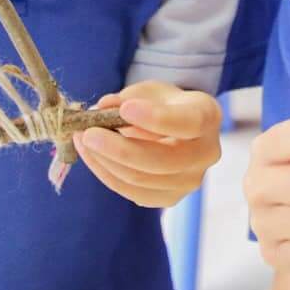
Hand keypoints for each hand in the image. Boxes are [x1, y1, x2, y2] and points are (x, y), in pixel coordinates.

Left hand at [77, 81, 222, 208]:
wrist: (176, 127)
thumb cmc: (164, 103)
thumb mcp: (149, 91)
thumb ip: (127, 97)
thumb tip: (101, 107)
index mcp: (208, 117)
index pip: (187, 123)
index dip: (156, 119)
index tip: (125, 109)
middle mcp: (206, 154)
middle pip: (162, 161)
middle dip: (119, 148)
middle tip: (88, 132)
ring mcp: (189, 181)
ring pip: (141, 180)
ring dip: (104, 161)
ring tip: (81, 139)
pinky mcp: (169, 198)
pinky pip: (132, 192)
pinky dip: (106, 173)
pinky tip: (91, 155)